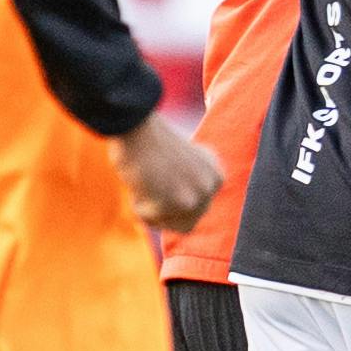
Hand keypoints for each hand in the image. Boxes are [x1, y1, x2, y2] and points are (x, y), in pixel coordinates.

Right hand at [116, 109, 221, 231]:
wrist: (134, 125)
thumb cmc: (147, 141)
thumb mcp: (179, 165)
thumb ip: (186, 187)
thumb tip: (185, 216)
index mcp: (215, 174)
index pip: (198, 209)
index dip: (172, 204)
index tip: (157, 185)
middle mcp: (212, 185)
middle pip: (187, 222)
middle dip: (163, 211)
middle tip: (147, 188)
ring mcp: (198, 196)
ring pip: (170, 224)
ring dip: (151, 211)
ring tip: (142, 184)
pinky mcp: (179, 204)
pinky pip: (151, 219)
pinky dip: (138, 207)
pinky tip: (137, 184)